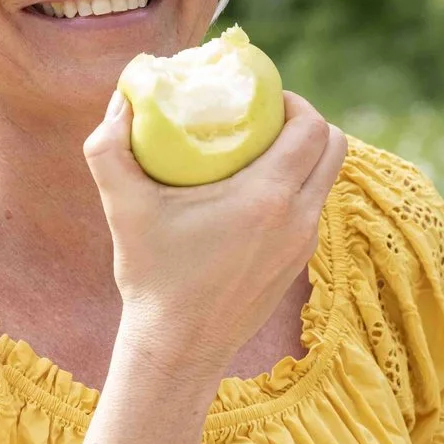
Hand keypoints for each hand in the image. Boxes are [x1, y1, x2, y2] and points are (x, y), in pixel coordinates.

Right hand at [83, 88, 346, 379]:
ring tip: (261, 148)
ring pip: (327, 178)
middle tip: (265, 117)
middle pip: (333, 147)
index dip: (293, 101)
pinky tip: (256, 188)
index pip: (311, 128)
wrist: (178, 348)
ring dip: (305, 154)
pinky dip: (297, 186)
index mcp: (268, 198)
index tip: (261, 96)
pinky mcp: (298, 263)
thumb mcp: (123, 208)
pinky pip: (313, 207)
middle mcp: (298, 218)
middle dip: (306, 122)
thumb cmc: (152, 277)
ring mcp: (303, 244)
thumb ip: (109, 148)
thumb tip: (122, 98)